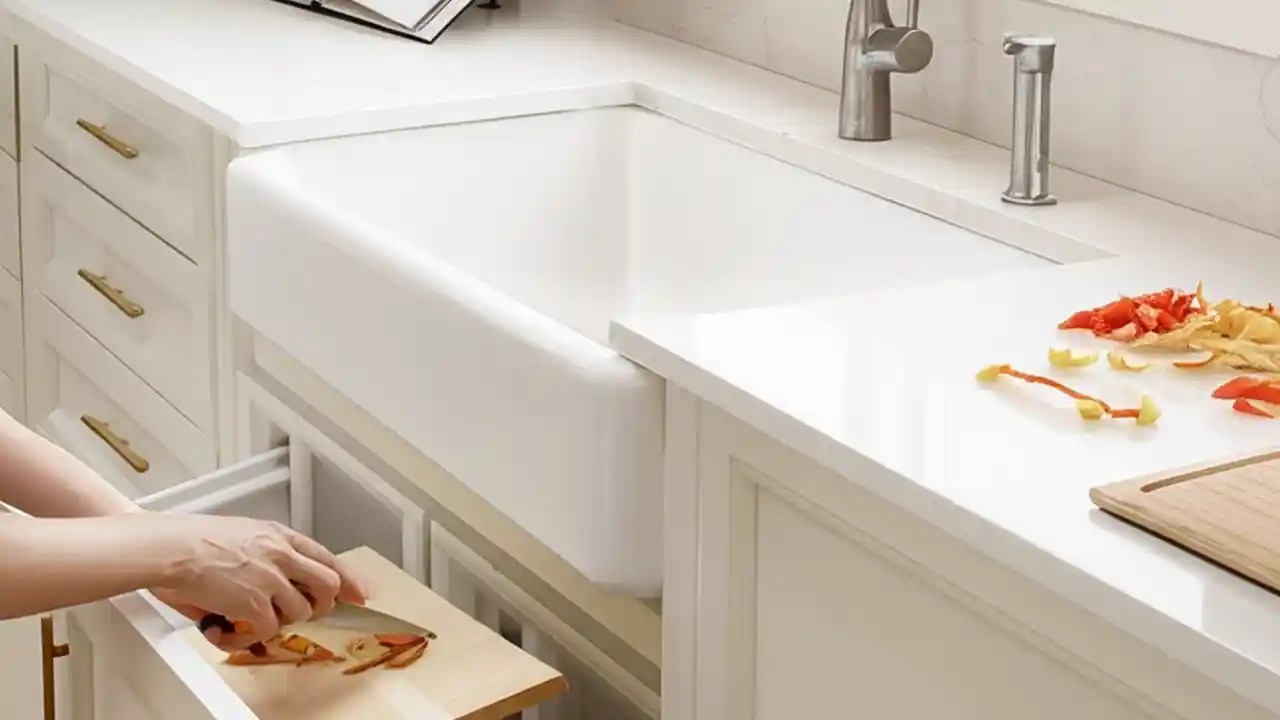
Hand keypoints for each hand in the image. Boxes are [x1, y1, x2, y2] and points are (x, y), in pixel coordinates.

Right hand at [141, 514, 366, 649]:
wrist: (172, 548)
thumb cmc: (195, 539)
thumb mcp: (244, 532)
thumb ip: (268, 550)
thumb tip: (280, 575)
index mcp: (280, 535)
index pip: (327, 557)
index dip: (348, 578)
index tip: (360, 593)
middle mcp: (282, 555)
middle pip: (329, 584)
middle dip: (324, 604)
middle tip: (308, 612)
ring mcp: (271, 579)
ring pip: (302, 611)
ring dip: (282, 620)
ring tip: (255, 616)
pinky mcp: (255, 603)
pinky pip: (270, 628)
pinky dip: (253, 635)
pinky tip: (232, 629)